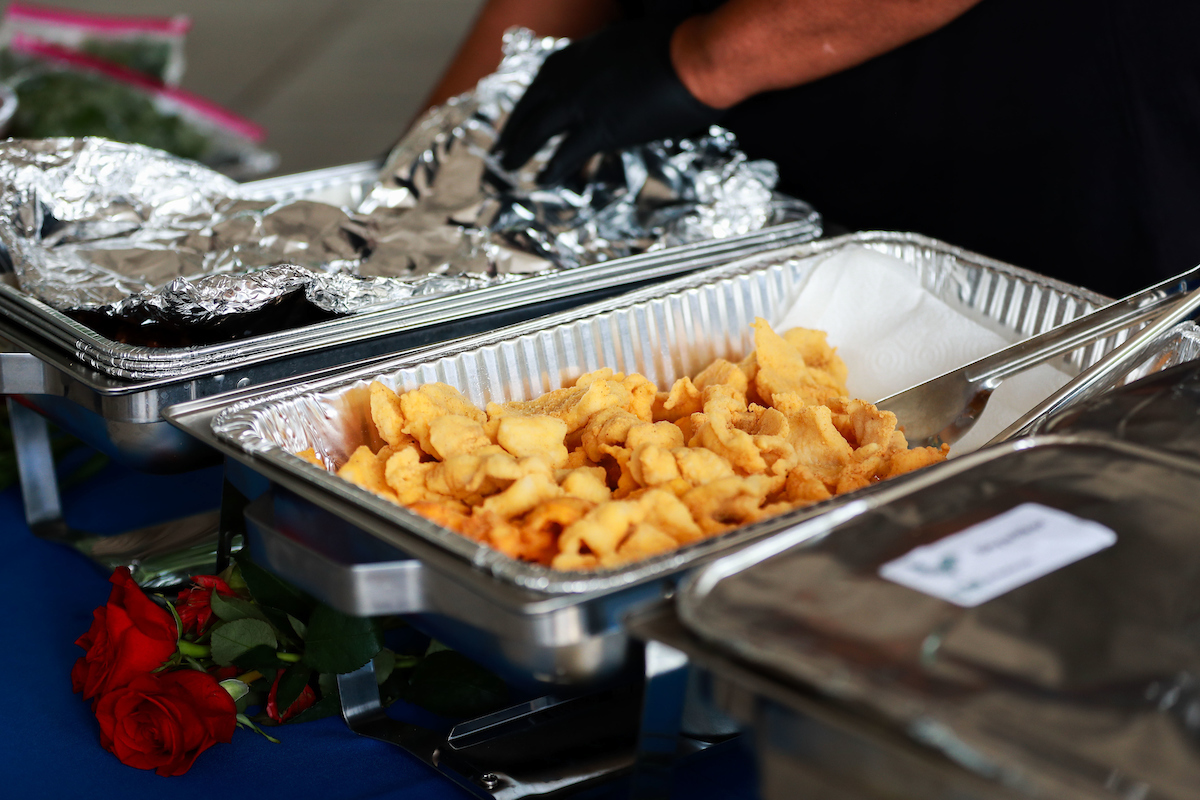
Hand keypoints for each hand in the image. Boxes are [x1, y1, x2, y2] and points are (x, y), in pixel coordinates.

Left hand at [494, 20, 722, 184]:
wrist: (697, 57)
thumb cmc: (679, 44)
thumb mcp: (632, 42)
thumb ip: (613, 61)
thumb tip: (613, 72)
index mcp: (582, 52)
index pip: (543, 78)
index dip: (528, 101)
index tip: (519, 114)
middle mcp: (573, 75)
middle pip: (531, 106)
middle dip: (513, 129)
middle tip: (501, 147)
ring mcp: (583, 103)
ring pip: (538, 131)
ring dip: (520, 150)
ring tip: (507, 166)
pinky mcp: (601, 129)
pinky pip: (566, 155)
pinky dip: (552, 170)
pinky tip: (541, 181)